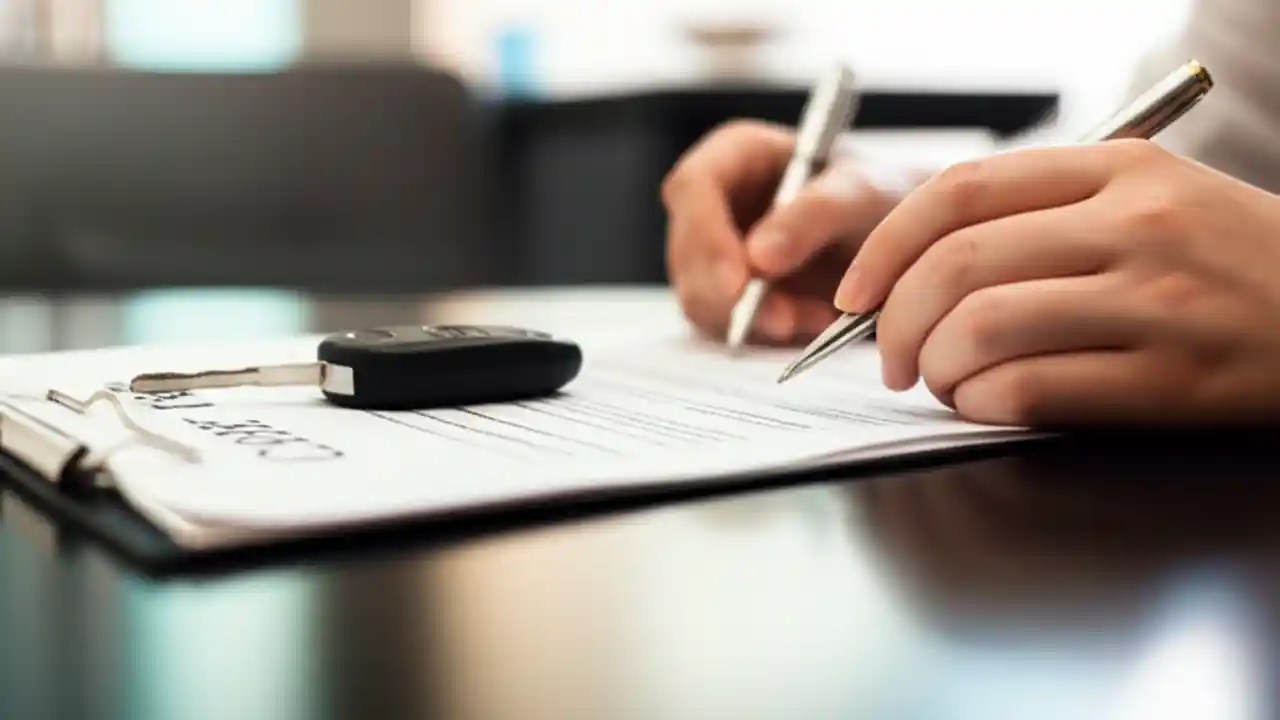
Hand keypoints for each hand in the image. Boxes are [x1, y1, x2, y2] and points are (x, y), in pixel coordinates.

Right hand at [662, 120, 902, 344]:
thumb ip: (815, 214)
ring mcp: (713, 251)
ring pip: (700, 298)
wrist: (898, 239)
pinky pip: (724, 326)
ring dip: (754, 322)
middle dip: (730, 296)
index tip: (739, 283)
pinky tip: (811, 321)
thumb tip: (759, 257)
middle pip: (687, 253)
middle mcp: (713, 202)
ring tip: (819, 316)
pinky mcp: (726, 294)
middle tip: (786, 320)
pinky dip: (766, 335)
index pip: (693, 188)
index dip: (706, 237)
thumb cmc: (880, 196)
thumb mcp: (862, 192)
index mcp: (735, 153)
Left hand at [835, 139, 1279, 425]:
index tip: (854, 292)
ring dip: (933, 368)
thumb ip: (1043, 213)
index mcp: (1116, 168)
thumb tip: (915, 266)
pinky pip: (1027, 390)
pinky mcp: (1169, 377)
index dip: (884, 247)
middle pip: (955, 266)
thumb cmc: (1226, 260)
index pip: (958, 192)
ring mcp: (1154, 300)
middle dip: (892, 322)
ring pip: (980, 329)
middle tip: (888, 357)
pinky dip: (979, 403)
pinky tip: (985, 403)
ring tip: (940, 381)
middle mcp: (1132, 224)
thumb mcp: (1150, 196)